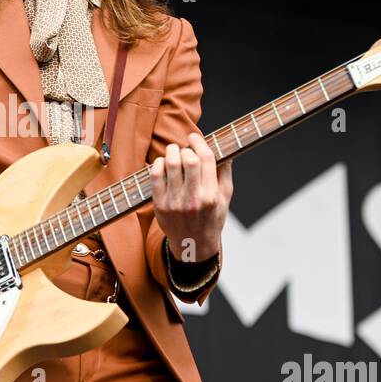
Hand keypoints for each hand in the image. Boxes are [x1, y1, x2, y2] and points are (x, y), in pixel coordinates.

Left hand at [147, 133, 231, 261]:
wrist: (193, 245)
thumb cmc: (211, 219)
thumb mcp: (225, 198)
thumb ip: (225, 173)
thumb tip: (225, 151)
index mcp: (212, 195)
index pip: (206, 159)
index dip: (199, 142)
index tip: (194, 136)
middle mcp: (194, 198)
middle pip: (188, 160)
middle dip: (185, 148)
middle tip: (184, 149)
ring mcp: (175, 202)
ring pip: (171, 165)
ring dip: (171, 152)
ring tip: (173, 153)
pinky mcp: (160, 205)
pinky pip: (155, 176)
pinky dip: (158, 164)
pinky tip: (163, 164)